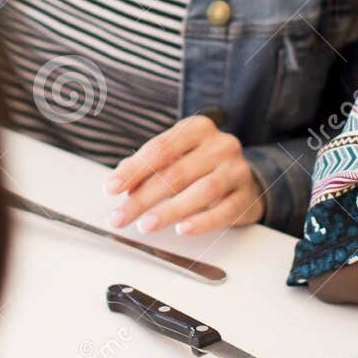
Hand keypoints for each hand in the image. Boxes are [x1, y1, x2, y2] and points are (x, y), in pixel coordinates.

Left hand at [105, 115, 264, 235]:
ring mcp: (236, 170)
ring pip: (202, 191)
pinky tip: (183, 229)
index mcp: (197, 129)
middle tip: (121, 216)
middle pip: (177, 172)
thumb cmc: (201, 166)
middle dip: (143, 197)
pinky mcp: (247, 196)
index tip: (111, 188)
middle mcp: (220, 145)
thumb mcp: (174, 157)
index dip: (134, 170)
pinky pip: (224, 211)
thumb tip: (119, 184)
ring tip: (146, 224)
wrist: (243, 180)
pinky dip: (202, 222)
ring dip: (170, 210)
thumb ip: (146, 166)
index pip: (160, 148)